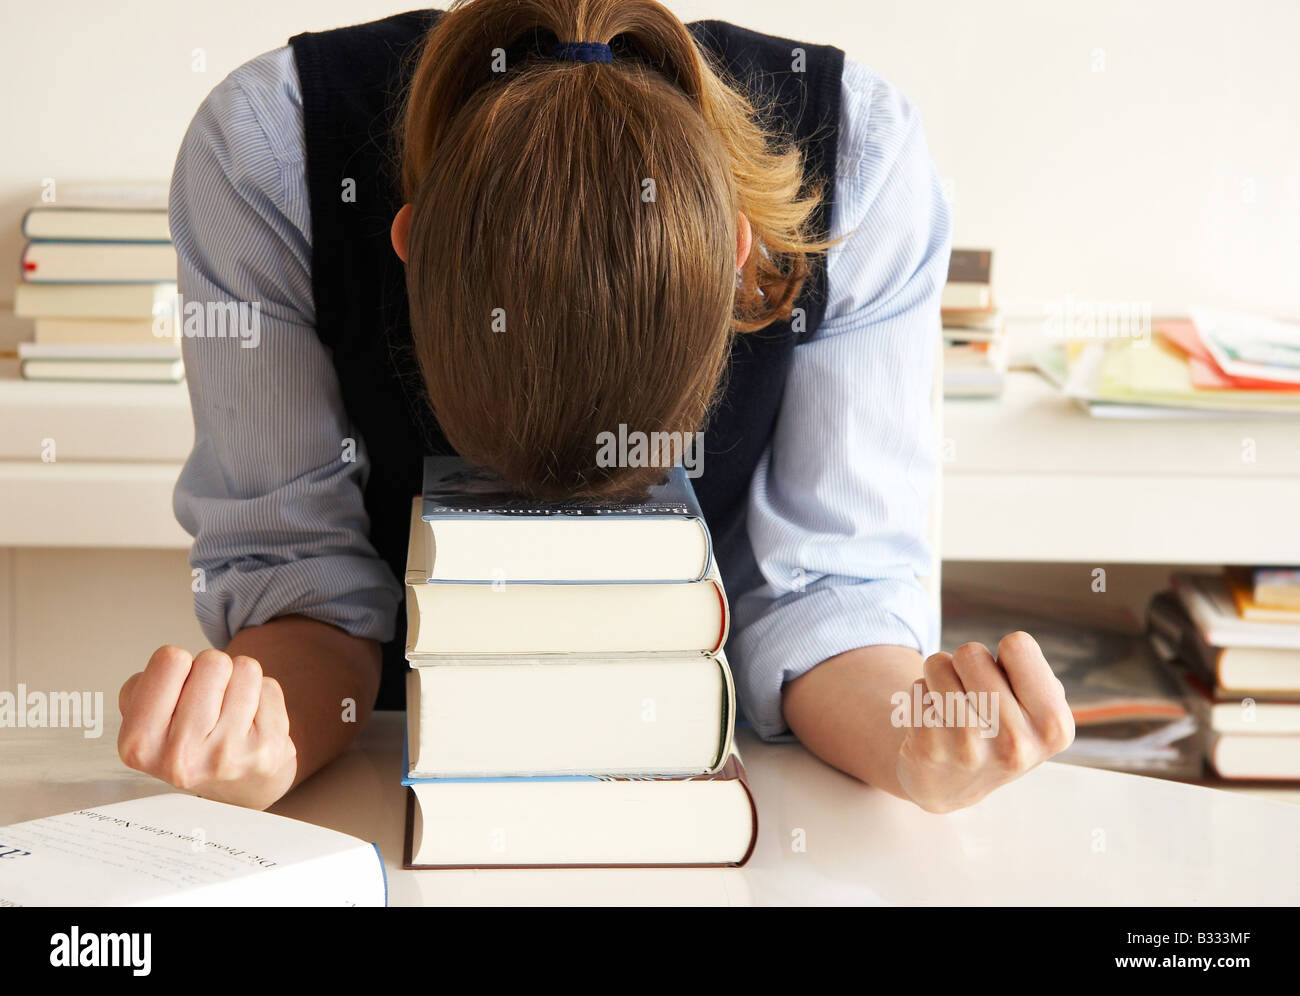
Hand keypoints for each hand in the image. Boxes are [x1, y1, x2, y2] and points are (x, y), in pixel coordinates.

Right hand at [118, 646, 297, 809]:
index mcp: (140, 743)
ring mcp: (227, 755)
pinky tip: (251, 724)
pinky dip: (263, 698)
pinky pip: (270, 687)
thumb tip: (170, 664)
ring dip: (240, 682)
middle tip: (209, 702)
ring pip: (246, 669)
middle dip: (213, 672)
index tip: (179, 691)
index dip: (178, 666)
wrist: (236, 786)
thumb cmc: (189, 743)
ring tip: (230, 713)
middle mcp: (180, 756)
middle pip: (212, 661)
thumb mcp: (143, 719)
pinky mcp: (266, 751)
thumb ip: (140, 687)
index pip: (170, 659)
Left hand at [895, 631, 1074, 813]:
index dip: (1005, 654)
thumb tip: (1016, 650)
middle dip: (966, 662)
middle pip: (971, 652)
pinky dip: (920, 694)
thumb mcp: (1035, 712)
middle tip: (971, 693)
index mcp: (1054, 726)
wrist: (948, 784)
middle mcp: (1017, 743)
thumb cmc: (996, 731)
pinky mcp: (930, 749)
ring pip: (938, 664)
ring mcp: (970, 749)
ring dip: (939, 674)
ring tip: (950, 705)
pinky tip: (931, 722)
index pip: (1018, 644)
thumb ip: (1036, 677)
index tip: (1004, 682)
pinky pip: (916, 687)